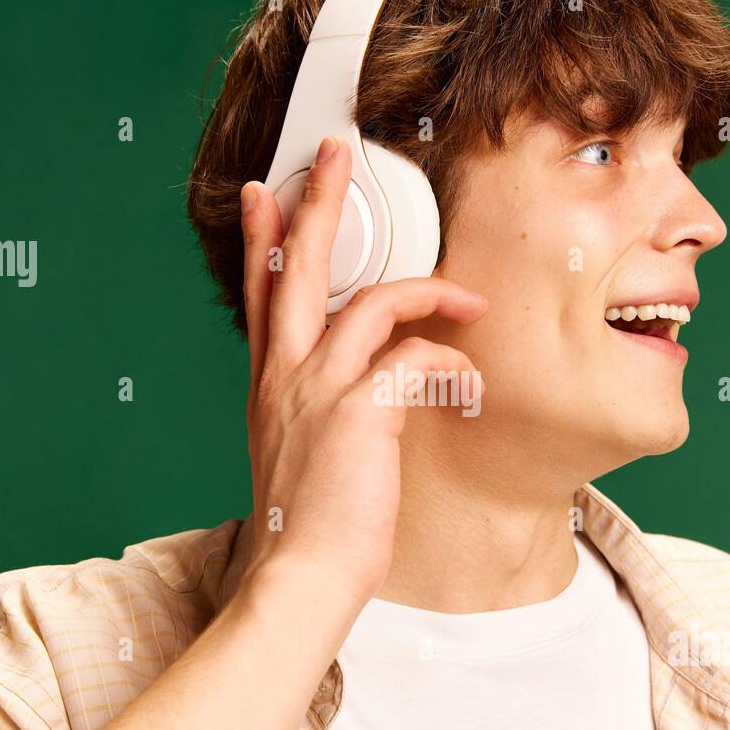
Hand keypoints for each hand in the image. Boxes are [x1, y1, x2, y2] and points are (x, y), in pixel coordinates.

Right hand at [238, 136, 487, 610]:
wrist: (303, 575)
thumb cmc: (312, 524)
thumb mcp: (300, 452)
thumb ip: (321, 408)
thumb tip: (362, 388)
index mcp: (272, 385)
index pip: (261, 294)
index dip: (263, 239)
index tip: (267, 194)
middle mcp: (288, 376)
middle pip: (297, 267)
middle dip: (318, 203)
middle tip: (335, 154)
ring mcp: (320, 388)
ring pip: (370, 301)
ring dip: (427, 289)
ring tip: (466, 298)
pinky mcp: (359, 410)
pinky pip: (414, 359)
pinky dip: (447, 365)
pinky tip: (468, 386)